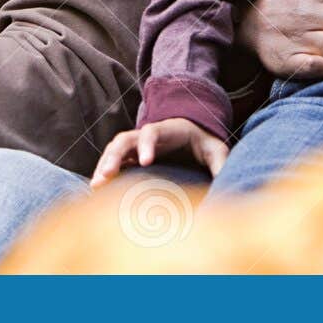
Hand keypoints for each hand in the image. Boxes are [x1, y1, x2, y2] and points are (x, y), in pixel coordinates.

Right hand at [91, 119, 227, 188]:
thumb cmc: (204, 144)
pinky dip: (103, 173)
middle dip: (114, 156)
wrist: (192, 135)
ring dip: (104, 166)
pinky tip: (95, 191)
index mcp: (168, 131)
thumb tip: (227, 182)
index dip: (147, 144)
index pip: (152, 132)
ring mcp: (136, 146)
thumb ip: (220, 163)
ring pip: (114, 150)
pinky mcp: (130, 157)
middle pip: (124, 140)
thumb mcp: (216, 150)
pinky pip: (113, 162)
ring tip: (95, 186)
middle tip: (106, 175)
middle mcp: (146, 136)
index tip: (145, 161)